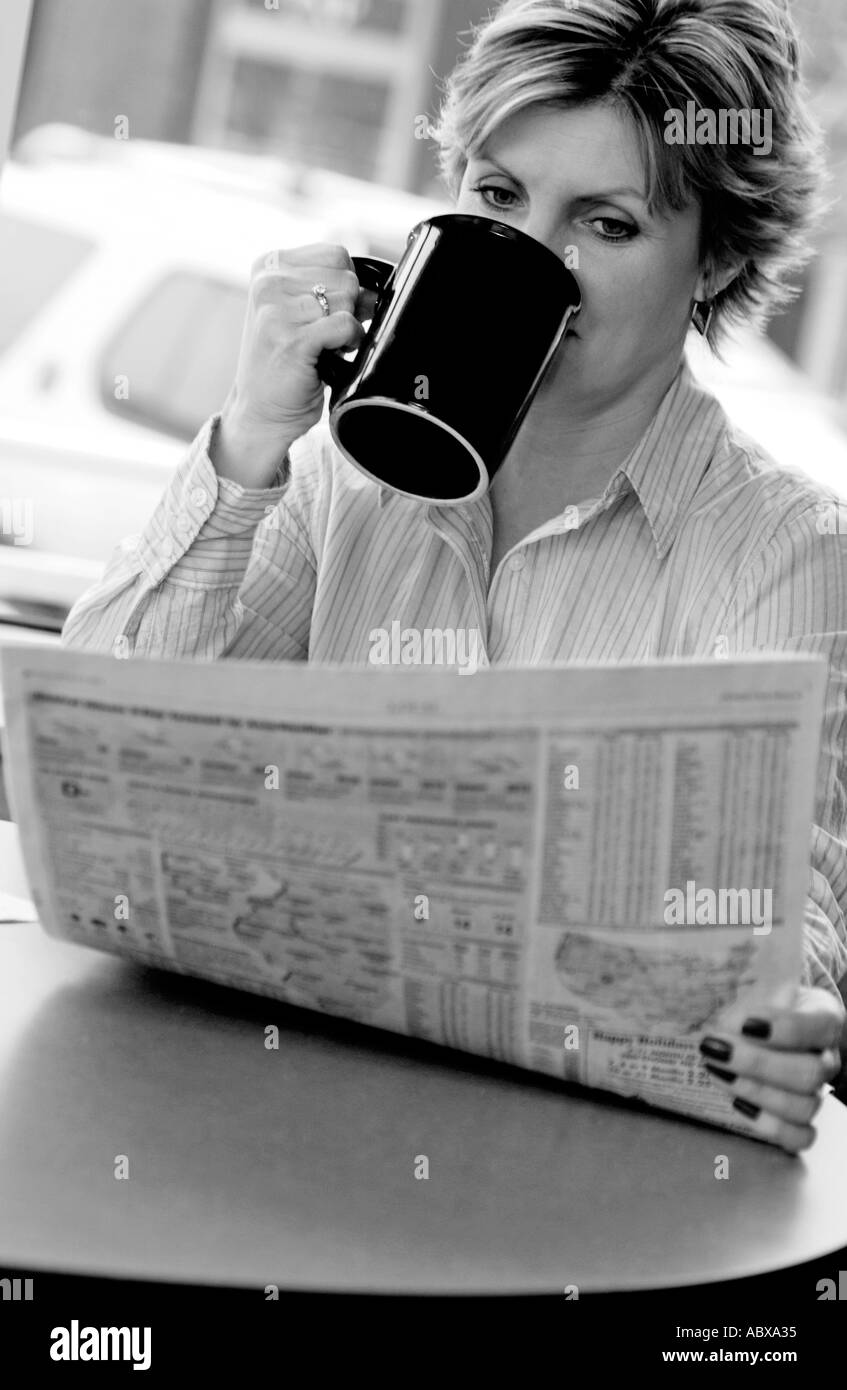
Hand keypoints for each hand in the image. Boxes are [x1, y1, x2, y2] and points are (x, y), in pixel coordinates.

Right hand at [213, 244, 375, 487]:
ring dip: (348, 327)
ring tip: (325, 346)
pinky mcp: (292, 340)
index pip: (335, 254)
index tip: (331, 311)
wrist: (260, 413)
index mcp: (269, 266)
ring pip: (348, 299)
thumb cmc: (284, 363)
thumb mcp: (299, 312)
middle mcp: (268, 283)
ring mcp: (277, 310)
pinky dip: (349, 342)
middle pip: (346, 275)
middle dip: (349, 307)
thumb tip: (374, 286)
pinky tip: (332, 356)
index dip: (347, 284)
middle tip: (328, 334)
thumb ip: (330, 289)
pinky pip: (345, 325)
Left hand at [698, 986, 842, 1152]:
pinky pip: (799, 1137)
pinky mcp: (801, 1119)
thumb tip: (722, 1009)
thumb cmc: (762, 1000)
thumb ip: (751, 989)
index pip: (820, 1026)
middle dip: (758, 1064)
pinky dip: (768, 1126)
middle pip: (810, 1073)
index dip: (785, 1029)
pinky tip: (737, 1103)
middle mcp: (827, 1058)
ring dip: (756, 1092)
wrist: (761, 1021)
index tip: (745, 1023)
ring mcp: (817, 1092)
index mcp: (825, 1017)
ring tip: (716, 1071)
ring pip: (804, 1107)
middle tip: (716, 1048)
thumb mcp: (761, 984)